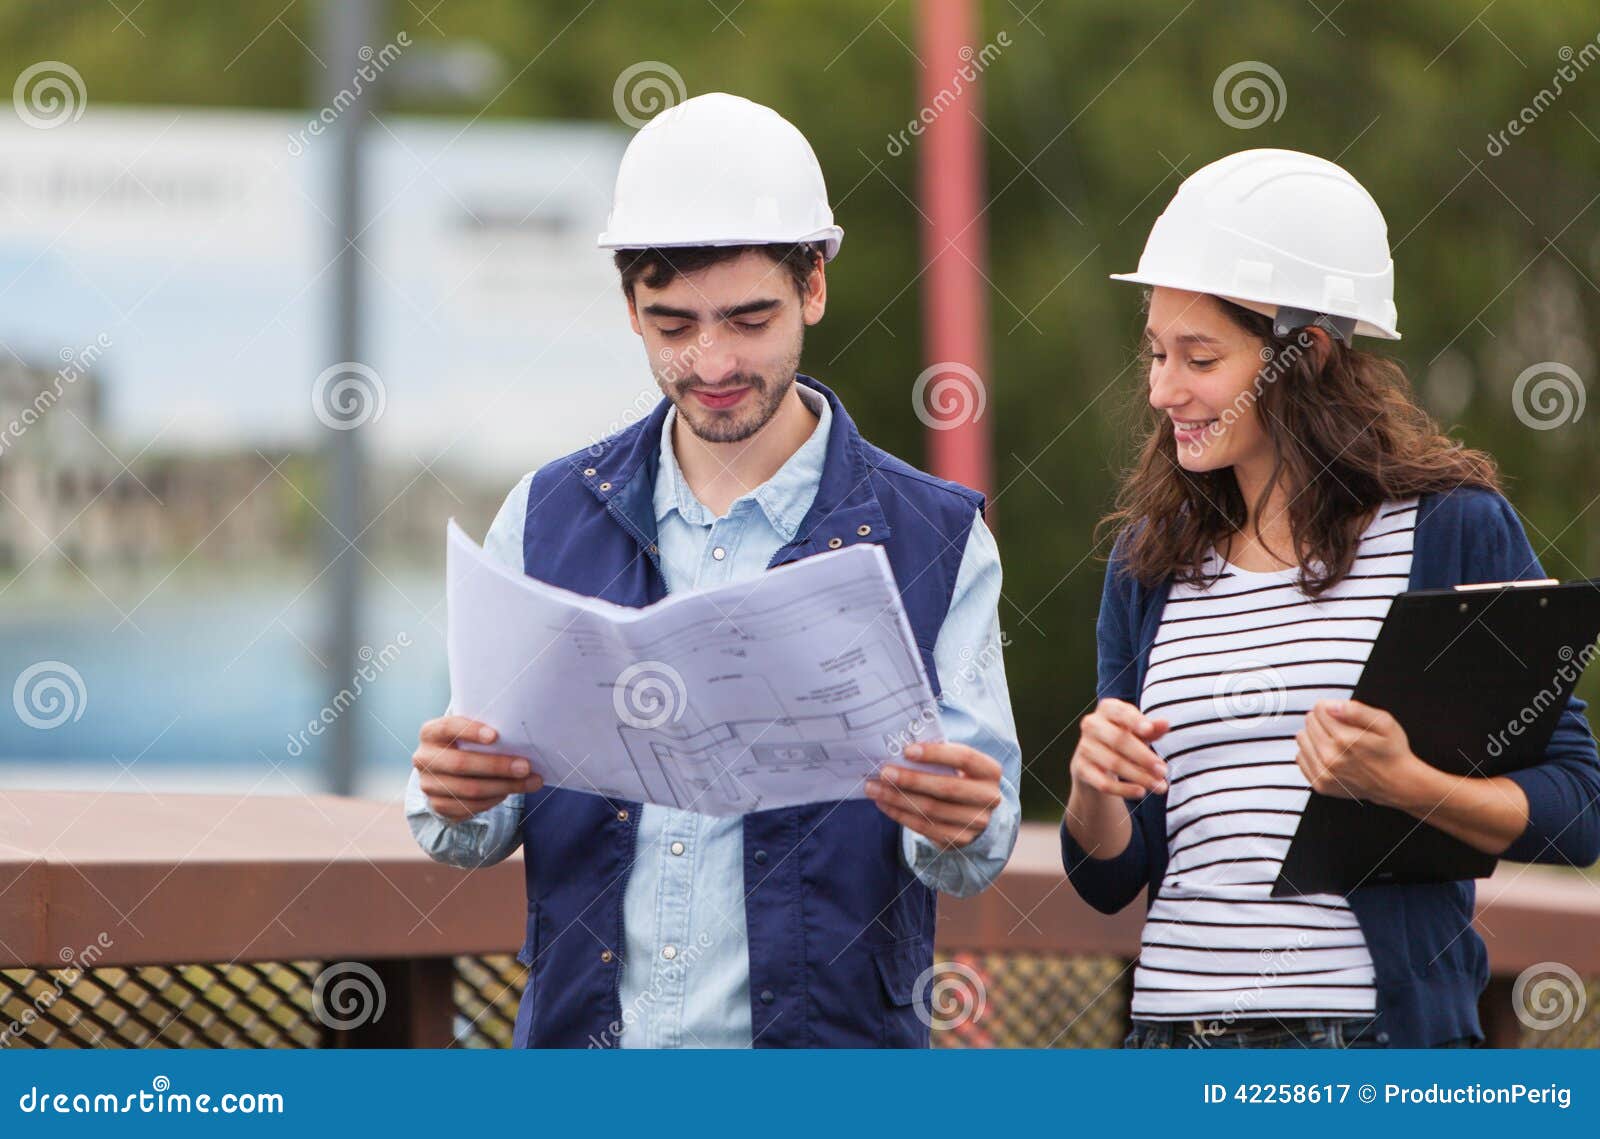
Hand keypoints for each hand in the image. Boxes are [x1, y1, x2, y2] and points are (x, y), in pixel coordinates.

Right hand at [413, 715, 543, 820]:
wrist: (446, 773)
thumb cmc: (467, 745)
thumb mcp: (471, 733)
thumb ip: (487, 734)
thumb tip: (523, 743)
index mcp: (430, 733)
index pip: (448, 727)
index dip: (471, 731)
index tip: (495, 736)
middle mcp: (424, 758)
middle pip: (461, 763)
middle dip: (497, 766)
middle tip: (525, 766)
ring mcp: (428, 785)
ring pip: (469, 789)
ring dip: (504, 786)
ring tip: (529, 782)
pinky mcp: (437, 806)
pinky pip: (469, 807)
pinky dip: (493, 800)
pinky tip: (508, 792)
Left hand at [865, 742, 1002, 848]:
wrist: (976, 815)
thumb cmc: (959, 778)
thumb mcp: (958, 765)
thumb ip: (938, 756)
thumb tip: (899, 748)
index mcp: (990, 771)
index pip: (964, 758)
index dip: (936, 754)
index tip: (906, 750)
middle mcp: (989, 798)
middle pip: (946, 788)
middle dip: (911, 779)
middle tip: (883, 772)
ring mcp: (976, 823)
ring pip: (931, 810)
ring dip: (898, 798)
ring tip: (874, 788)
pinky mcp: (959, 840)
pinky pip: (924, 828)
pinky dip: (900, 814)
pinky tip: (883, 803)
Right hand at [1068, 698, 1168, 800]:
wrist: (1095, 761)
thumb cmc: (1123, 739)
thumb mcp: (1139, 732)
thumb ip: (1152, 729)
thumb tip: (1165, 724)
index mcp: (1107, 709)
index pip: (1120, 712)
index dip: (1134, 720)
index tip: (1149, 730)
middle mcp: (1092, 724)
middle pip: (1118, 740)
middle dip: (1143, 757)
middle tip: (1164, 770)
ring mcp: (1084, 747)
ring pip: (1113, 763)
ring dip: (1139, 776)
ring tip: (1160, 786)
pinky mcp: (1080, 769)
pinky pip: (1102, 782)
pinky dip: (1123, 789)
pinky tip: (1141, 792)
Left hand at [1293, 699, 1430, 808]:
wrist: (1398, 784)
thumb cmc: (1392, 751)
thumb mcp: (1384, 722)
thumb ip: (1356, 710)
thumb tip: (1332, 706)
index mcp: (1345, 740)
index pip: (1319, 709)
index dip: (1331, 707)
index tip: (1342, 714)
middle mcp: (1331, 758)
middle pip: (1309, 722)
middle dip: (1323, 720)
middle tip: (1341, 728)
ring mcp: (1324, 774)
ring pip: (1302, 738)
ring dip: (1315, 735)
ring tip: (1334, 740)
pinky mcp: (1320, 785)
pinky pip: (1300, 757)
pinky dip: (1312, 752)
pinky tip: (1329, 754)